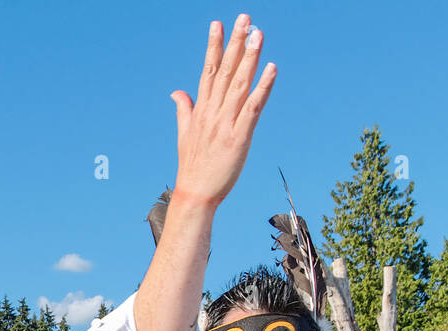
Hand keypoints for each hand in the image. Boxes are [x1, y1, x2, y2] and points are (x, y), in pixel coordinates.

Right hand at [169, 15, 276, 207]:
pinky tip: (271, 68)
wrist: (195, 194)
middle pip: (226, 70)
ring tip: (258, 33)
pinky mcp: (239, 137)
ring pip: (240, 84)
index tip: (218, 24)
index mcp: (201, 110)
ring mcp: (226, 123)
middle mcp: (213, 112)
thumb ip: (183, 109)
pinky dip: (263, 87)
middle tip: (244, 18)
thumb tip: (176, 92)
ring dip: (250, 57)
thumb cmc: (193, 166)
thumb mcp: (184, 134)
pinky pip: (253, 107)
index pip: (209, 70)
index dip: (214, 46)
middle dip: (235, 42)